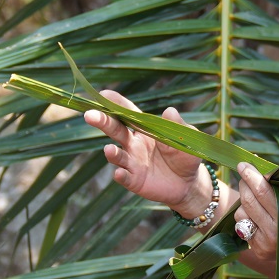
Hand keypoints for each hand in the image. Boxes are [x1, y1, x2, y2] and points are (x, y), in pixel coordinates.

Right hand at [84, 90, 207, 217]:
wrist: (188, 184)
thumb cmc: (185, 155)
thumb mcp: (186, 138)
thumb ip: (178, 125)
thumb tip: (169, 111)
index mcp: (145, 128)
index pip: (128, 113)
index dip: (116, 103)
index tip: (103, 94)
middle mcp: (134, 144)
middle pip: (116, 130)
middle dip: (103, 122)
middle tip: (90, 114)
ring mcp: (133, 162)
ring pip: (118, 155)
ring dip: (111, 153)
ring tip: (108, 149)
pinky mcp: (135, 180)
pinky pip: (125, 177)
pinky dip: (121, 175)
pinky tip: (118, 173)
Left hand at [233, 162, 278, 278]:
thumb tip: (259, 172)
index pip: (262, 192)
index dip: (250, 176)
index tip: (243, 164)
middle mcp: (273, 234)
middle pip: (248, 201)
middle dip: (244, 184)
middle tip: (245, 174)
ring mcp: (264, 245)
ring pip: (240, 214)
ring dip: (245, 203)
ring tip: (257, 199)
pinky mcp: (259, 251)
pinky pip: (242, 227)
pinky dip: (247, 217)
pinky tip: (258, 215)